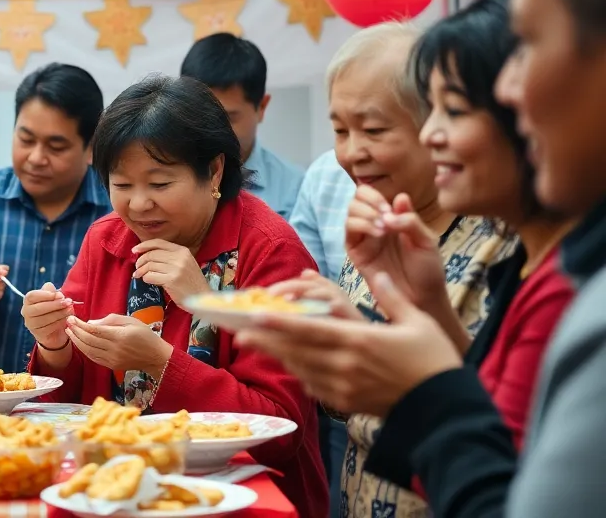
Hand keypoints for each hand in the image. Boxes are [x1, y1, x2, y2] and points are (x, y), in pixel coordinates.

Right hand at [22, 282, 76, 350]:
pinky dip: (59, 323)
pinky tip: (66, 319)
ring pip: (44, 319)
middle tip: (67, 302)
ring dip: (59, 314)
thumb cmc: (53, 310)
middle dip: (55, 305)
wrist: (55, 330)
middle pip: (38, 308)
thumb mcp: (54, 298)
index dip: (45, 295)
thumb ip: (53, 293)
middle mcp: (26, 312)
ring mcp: (31, 324)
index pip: (32, 296)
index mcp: (28, 300)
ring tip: (69, 310)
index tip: (59, 295)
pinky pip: (49, 328)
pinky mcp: (38, 334)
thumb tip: (58, 294)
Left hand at [65, 314, 172, 376]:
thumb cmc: (144, 335)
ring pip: (88, 351)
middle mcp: (114, 349)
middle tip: (67, 323)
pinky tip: (79, 343)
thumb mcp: (130, 321)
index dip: (80, 324)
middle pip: (89, 340)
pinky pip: (94, 358)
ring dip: (77, 341)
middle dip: (76, 331)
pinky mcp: (111, 366)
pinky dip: (84, 351)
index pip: (94, 330)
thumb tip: (90, 323)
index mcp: (119, 336)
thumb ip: (110, 320)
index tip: (72, 318)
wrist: (155, 357)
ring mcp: (112, 359)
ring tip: (69, 332)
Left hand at [132, 239, 206, 304]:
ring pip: (149, 266)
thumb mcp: (185, 264)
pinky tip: (147, 281)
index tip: (135, 250)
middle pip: (152, 254)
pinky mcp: (172, 280)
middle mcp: (180, 257)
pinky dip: (146, 278)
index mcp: (183, 250)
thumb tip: (146, 254)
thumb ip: (169, 257)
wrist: (203, 298)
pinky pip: (150, 276)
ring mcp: (176, 269)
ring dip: (141, 271)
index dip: (144, 245)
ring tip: (139, 275)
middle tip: (137, 268)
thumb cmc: (191, 282)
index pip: (159, 242)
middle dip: (140, 261)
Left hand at [235, 273, 461, 416]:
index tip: (257, 315)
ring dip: (277, 355)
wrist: (446, 410)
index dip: (282, 323)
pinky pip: (315, 387)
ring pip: (302, 369)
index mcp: (361, 341)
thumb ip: (392, 297)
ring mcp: (345, 387)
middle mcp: (347, 365)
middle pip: (297, 350)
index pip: (312, 330)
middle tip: (238, 331)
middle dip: (266, 340)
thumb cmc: (435, 362)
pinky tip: (289, 363)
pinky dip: (299, 373)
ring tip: (255, 344)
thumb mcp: (418, 322)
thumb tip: (378, 274)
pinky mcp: (348, 403)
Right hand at [345, 188, 446, 308]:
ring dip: (365, 214)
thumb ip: (412, 219)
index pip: (369, 195)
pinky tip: (378, 233)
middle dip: (370, 203)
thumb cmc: (427, 269)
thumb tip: (398, 197)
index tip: (390, 209)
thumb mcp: (427, 240)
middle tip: (387, 217)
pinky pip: (348, 232)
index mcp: (389, 218)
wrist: (422, 296)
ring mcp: (362, 239)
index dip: (375, 196)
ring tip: (384, 228)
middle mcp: (372, 225)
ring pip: (349, 213)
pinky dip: (361, 225)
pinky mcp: (355, 253)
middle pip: (355, 200)